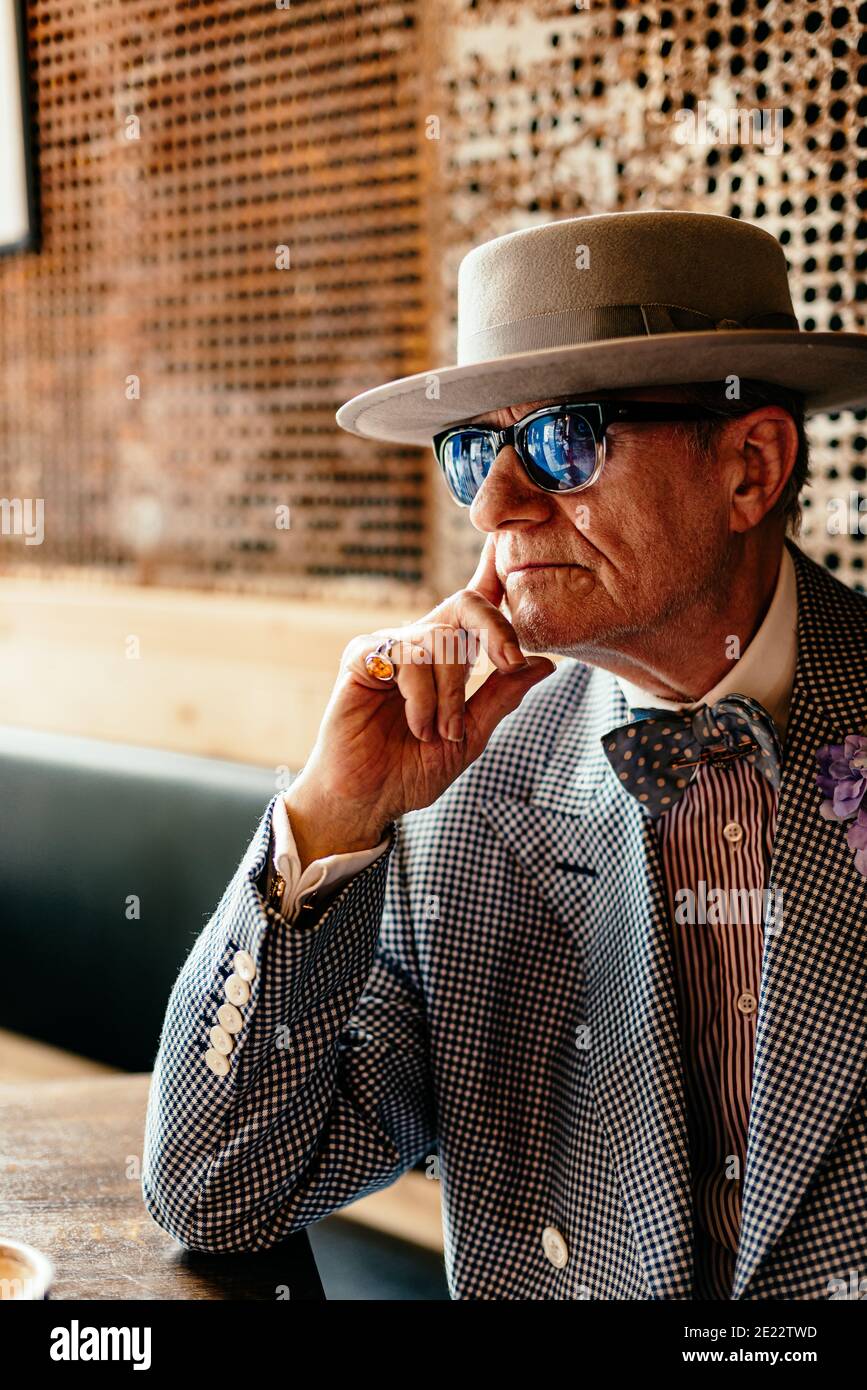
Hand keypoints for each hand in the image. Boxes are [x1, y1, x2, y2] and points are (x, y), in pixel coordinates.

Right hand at [286, 535, 555, 863]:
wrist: (368, 800)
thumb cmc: (413, 769)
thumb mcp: (472, 736)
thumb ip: (502, 696)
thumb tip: (545, 662)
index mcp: (449, 657)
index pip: (476, 607)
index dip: (495, 573)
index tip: (514, 548)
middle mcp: (420, 643)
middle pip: (466, 604)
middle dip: (495, 632)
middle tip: (508, 664)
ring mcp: (389, 647)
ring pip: (439, 640)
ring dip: (450, 694)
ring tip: (440, 733)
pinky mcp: (362, 658)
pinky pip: (405, 657)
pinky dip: (421, 697)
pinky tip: (417, 727)